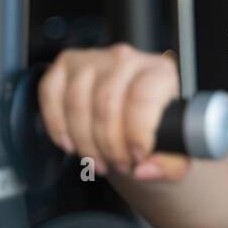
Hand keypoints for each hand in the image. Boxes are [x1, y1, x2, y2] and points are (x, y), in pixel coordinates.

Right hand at [38, 43, 190, 180]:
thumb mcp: (176, 149)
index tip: (138, 157)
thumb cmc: (157, 127)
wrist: (138, 113)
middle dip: (110, 146)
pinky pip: (51, 94)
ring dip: (85, 143)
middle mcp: (127, 58)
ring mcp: (94, 58)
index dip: (136, 134)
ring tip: (100, 161)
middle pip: (106, 106)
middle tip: (119, 165)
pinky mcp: (67, 64)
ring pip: (77, 105)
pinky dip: (57, 124)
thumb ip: (170, 165)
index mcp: (161, 71)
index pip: (142, 98)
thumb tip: (144, 170)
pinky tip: (70, 144)